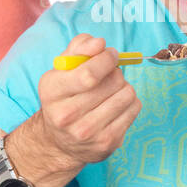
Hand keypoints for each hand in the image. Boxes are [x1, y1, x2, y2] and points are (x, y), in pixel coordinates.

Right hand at [34, 33, 141, 168]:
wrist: (60, 140)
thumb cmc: (64, 95)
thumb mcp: (62, 68)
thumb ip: (79, 47)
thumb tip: (100, 43)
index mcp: (52, 92)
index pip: (88, 74)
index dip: (106, 59)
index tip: (111, 54)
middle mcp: (66, 115)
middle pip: (112, 82)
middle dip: (115, 72)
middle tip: (109, 75)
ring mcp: (88, 132)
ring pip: (126, 94)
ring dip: (124, 86)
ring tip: (112, 90)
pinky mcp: (107, 142)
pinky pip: (134, 109)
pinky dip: (130, 101)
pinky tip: (117, 104)